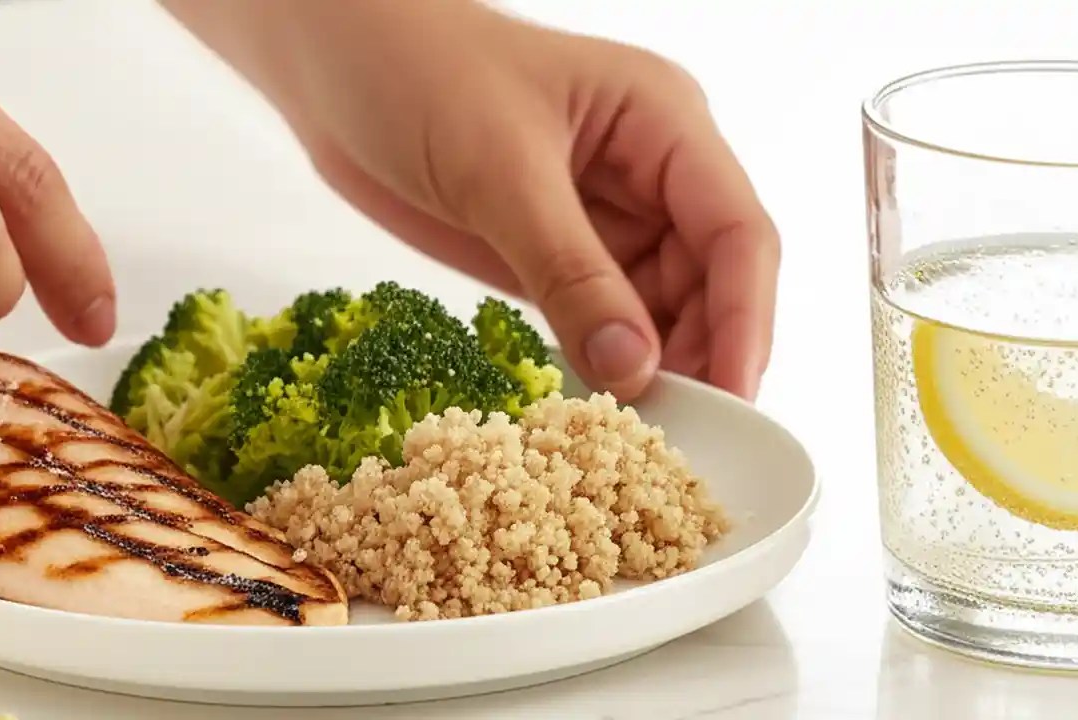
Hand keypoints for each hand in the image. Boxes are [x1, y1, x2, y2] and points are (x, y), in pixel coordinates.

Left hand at [164, 0, 778, 402]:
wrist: (331, 62)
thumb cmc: (418, 71)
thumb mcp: (501, 173)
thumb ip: (569, 272)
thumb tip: (634, 369)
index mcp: (663, 123)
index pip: (736, 230)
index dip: (746, 318)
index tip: (735, 396)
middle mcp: (647, 173)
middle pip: (707, 280)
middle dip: (701, 355)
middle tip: (679, 438)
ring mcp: (599, 216)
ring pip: (657, 308)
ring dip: (651, 367)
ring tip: (631, 436)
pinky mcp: (552, 251)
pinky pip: (598, 316)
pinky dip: (600, 361)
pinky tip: (590, 405)